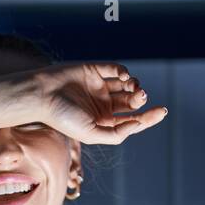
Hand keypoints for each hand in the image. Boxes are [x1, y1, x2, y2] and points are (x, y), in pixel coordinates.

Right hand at [32, 62, 167, 145]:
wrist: (42, 94)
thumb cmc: (63, 118)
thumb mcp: (91, 134)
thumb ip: (115, 134)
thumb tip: (137, 125)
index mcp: (103, 122)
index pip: (132, 120)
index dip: (148, 117)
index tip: (162, 111)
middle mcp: (104, 105)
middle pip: (132, 102)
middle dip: (140, 99)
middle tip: (140, 97)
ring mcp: (100, 87)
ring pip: (127, 85)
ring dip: (134, 86)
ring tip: (133, 87)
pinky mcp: (95, 70)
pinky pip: (116, 69)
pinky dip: (123, 72)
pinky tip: (124, 77)